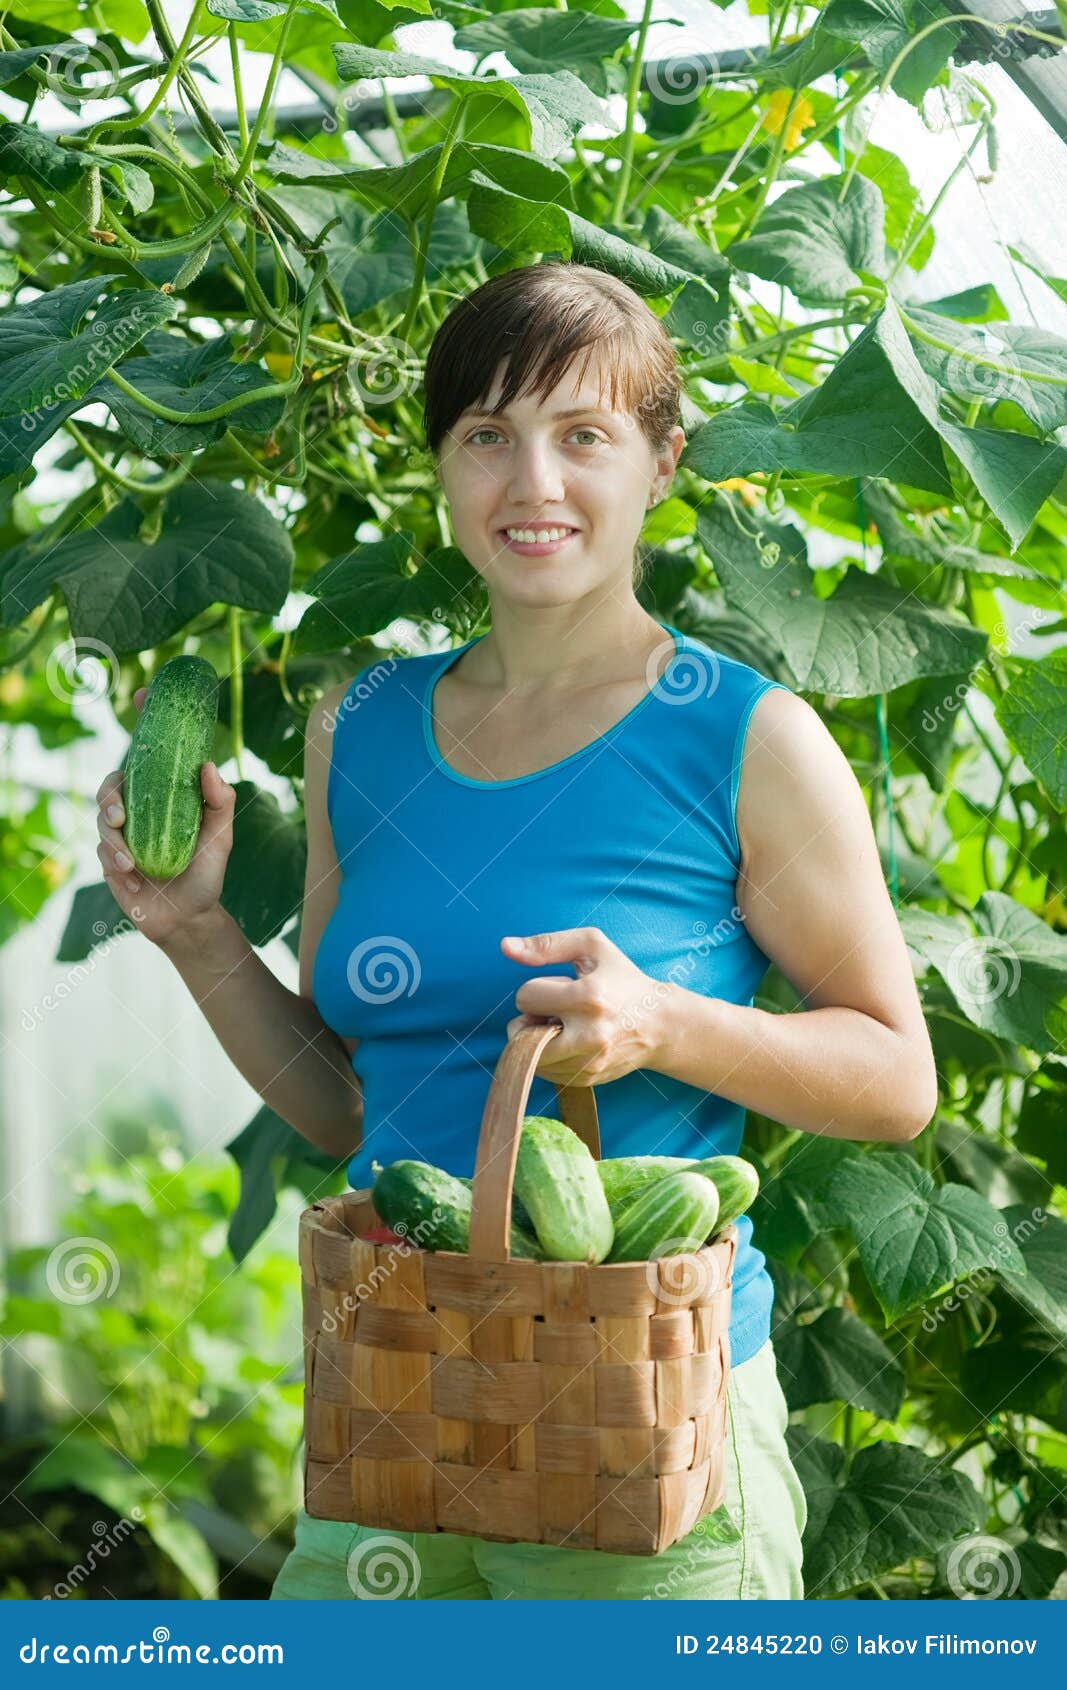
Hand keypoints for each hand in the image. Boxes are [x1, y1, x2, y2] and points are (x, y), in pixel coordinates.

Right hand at [95, 685, 236, 948]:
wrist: (191, 918)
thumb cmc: (208, 871)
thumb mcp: (222, 835)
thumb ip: (220, 801)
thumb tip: (209, 765)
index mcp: (164, 795)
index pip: (148, 753)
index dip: (143, 721)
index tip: (142, 694)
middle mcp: (140, 809)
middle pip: (112, 782)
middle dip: (110, 792)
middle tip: (121, 812)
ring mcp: (122, 833)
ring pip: (101, 815)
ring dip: (110, 833)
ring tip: (128, 855)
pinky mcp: (110, 860)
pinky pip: (102, 849)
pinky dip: (113, 857)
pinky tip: (130, 870)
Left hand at [501, 926, 671, 1085]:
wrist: (660, 1023)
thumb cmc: (622, 979)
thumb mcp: (591, 946)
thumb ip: (546, 943)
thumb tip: (505, 946)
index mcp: (589, 997)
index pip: (526, 997)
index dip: (536, 990)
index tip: (558, 988)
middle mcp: (589, 1035)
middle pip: (520, 1036)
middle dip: (528, 1020)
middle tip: (552, 1011)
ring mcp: (589, 1062)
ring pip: (530, 1058)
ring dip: (537, 1041)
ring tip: (562, 1026)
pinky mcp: (588, 1079)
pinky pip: (545, 1073)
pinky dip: (549, 1057)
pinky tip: (569, 1042)